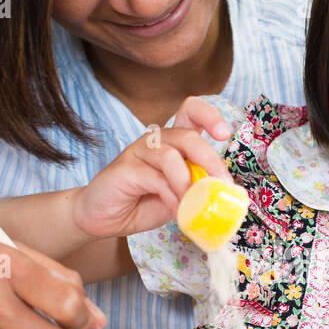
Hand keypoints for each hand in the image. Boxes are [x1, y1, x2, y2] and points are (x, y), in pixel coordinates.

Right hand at [72, 96, 232, 239]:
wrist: (102, 218)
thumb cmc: (142, 203)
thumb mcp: (178, 196)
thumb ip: (197, 189)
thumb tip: (225, 194)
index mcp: (172, 142)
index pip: (191, 111)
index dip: (210, 116)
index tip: (225, 135)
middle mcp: (156, 140)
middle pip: (188, 135)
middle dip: (210, 161)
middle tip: (221, 186)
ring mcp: (138, 151)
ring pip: (171, 156)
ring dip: (188, 184)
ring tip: (193, 206)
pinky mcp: (126, 168)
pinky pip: (156, 178)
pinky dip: (172, 197)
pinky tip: (176, 211)